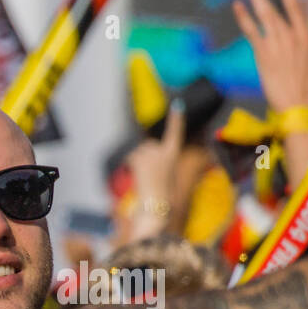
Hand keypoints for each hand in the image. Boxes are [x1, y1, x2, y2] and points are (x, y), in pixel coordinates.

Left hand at [125, 101, 185, 215]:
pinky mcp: (139, 159)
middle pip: (146, 146)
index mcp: (173, 154)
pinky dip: (130, 165)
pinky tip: (137, 176)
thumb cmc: (162, 195)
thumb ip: (157, 162)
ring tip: (145, 177)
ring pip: (137, 153)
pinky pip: (130, 158)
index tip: (177, 105)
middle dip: (144, 156)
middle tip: (149, 174)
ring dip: (137, 163)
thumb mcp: (165, 175)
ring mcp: (151, 153)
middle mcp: (163, 150)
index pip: (175, 132)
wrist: (157, 204)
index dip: (176, 119)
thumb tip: (137, 156)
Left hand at [235, 0, 307, 114]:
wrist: (299, 102)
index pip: (297, 7)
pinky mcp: (264, 54)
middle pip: (278, 8)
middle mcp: (293, 35)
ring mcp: (278, 43)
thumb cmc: (306, 86)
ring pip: (266, 14)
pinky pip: (251, 30)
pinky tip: (237, 6)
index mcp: (306, 35)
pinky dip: (244, 17)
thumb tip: (299, 35)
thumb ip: (303, 44)